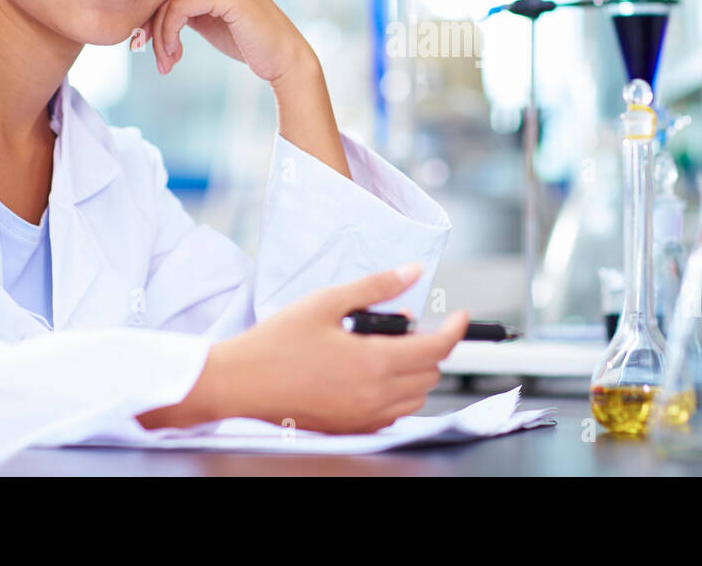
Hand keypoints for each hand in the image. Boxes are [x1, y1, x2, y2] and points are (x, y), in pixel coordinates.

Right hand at [139, 263, 468, 433]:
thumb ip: (376, 287)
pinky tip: (369, 373)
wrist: (240, 382)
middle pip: (431, 373)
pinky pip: (392, 413)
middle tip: (407, 326)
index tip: (460, 316)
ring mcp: (364, 417)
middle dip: (431, 347)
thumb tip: (412, 272)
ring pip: (415, 397)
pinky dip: (395, 393)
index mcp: (374, 363)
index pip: (438, 349)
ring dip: (414, 372)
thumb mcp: (327, 301)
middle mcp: (375, 396)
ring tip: (385, 348)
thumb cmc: (278, 341)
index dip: (457, 330)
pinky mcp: (351, 428)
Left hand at [141, 0, 312, 82]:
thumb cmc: (245, 39)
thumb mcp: (206, 15)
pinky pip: (179, 8)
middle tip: (154, 57)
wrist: (281, 57)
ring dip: (161, 36)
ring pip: (169, 0)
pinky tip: (175, 55)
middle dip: (153, 26)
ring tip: (166, 62)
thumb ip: (182, 3)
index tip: (144, 42)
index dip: (153, 12)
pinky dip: (169, 34)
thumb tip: (141, 8)